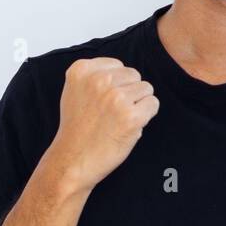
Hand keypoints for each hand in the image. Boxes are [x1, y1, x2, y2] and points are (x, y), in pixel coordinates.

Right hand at [46, 57, 158, 193]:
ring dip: (137, 103)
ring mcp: (116, 98)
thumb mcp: (75, 91)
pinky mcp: (131, 116)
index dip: (115, 85)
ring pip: (146, 88)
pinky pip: (152, 104)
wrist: (73, 160)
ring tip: (118, 119)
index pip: (117, 65)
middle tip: (111, 113)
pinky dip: (146, 115)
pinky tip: (129, 126)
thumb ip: (95, 75)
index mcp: (82, 70)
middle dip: (128, 92)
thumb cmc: (77, 128)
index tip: (102, 102)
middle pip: (134, 74)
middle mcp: (99, 80)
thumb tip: (122, 69)